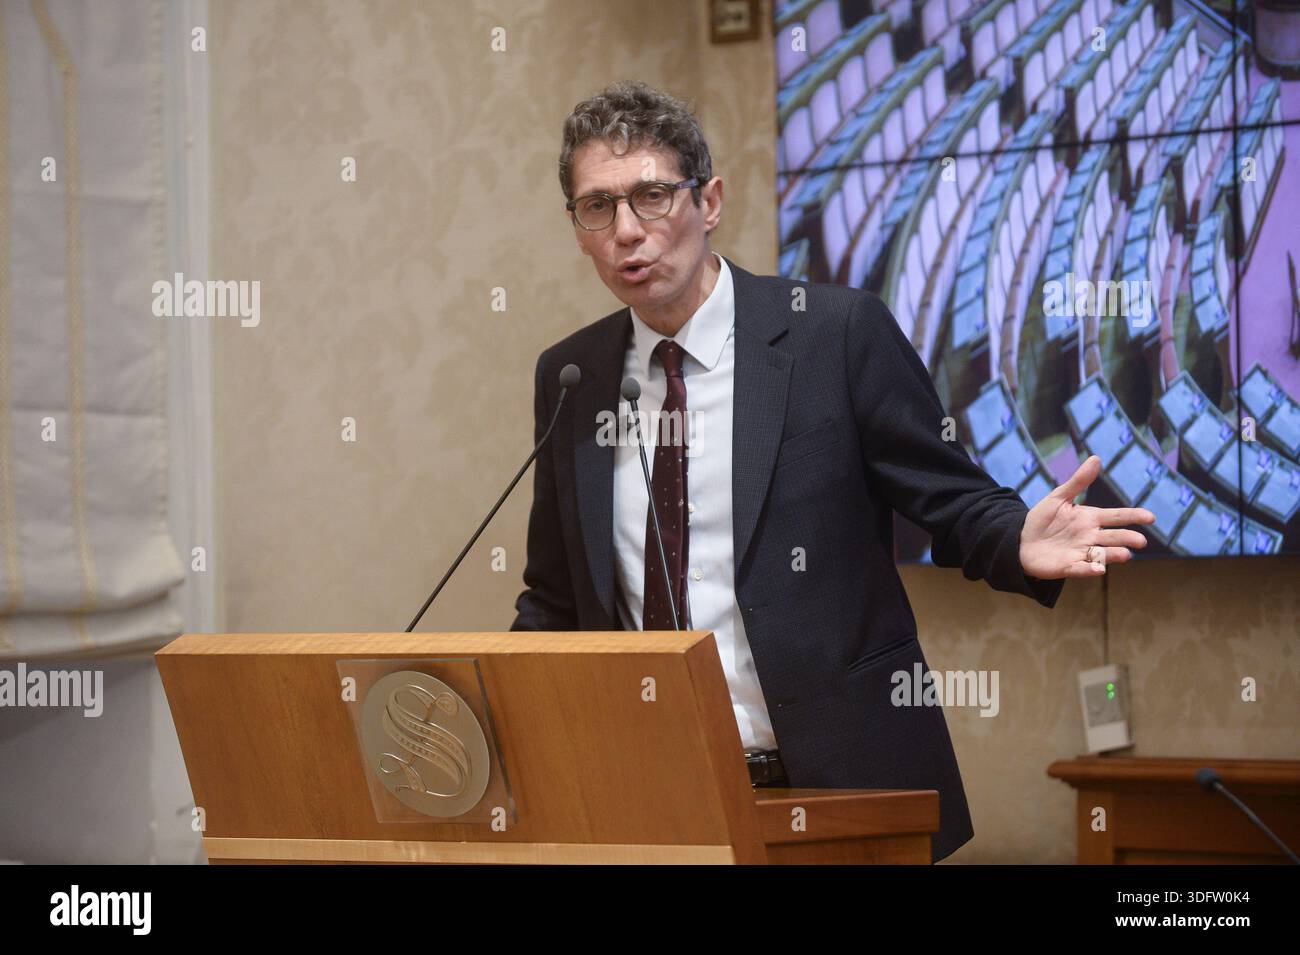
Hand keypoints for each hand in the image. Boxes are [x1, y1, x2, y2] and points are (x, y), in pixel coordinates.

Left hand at [1019, 455, 1155, 577]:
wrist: (1020, 540)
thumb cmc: (1042, 519)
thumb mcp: (1059, 497)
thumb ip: (1078, 481)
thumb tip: (1096, 458)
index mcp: (1090, 519)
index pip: (1117, 517)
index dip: (1133, 516)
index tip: (1150, 517)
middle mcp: (1090, 536)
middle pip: (1114, 537)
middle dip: (1128, 538)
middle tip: (1140, 541)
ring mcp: (1081, 552)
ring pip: (1103, 554)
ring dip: (1114, 555)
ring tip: (1126, 554)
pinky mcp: (1068, 566)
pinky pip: (1082, 568)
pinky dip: (1090, 569)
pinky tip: (1098, 569)